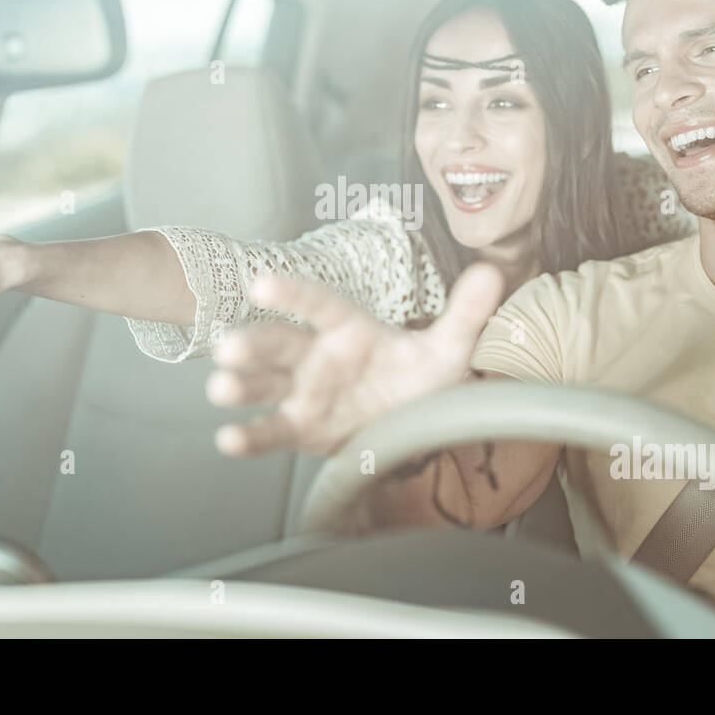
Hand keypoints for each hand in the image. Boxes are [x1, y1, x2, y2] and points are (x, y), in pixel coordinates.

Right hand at [206, 262, 503, 456]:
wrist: (414, 423)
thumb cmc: (421, 377)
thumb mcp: (448, 349)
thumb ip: (465, 313)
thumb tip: (493, 273)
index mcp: (347, 328)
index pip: (317, 304)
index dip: (292, 293)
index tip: (264, 284)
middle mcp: (317, 355)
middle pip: (280, 343)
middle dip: (252, 343)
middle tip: (228, 346)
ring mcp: (303, 392)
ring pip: (264, 384)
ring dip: (241, 385)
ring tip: (220, 389)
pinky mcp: (299, 427)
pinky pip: (271, 431)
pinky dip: (249, 438)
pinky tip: (229, 441)